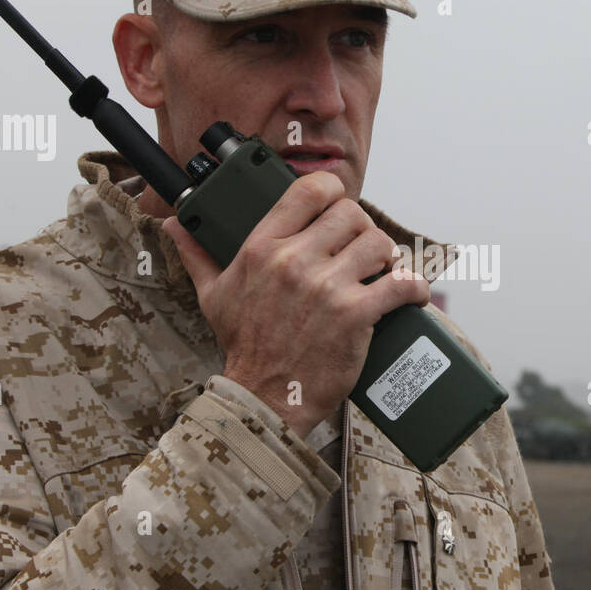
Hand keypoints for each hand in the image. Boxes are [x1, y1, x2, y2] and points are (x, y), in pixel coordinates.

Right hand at [162, 172, 430, 439]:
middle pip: (351, 215)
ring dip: (388, 258)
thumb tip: (176, 226)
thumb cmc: (243, 347)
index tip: (338, 207)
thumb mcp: (212, 296)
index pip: (309, 191)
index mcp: (262, 248)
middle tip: (362, 252)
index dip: (333, 192)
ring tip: (383, 274)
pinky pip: (400, 284)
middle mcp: (294, 261)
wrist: (264, 399)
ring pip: (379, 244)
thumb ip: (198, 255)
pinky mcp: (355, 316)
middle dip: (362, 231)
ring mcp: (326, 288)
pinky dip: (414, 288)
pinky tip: (412, 294)